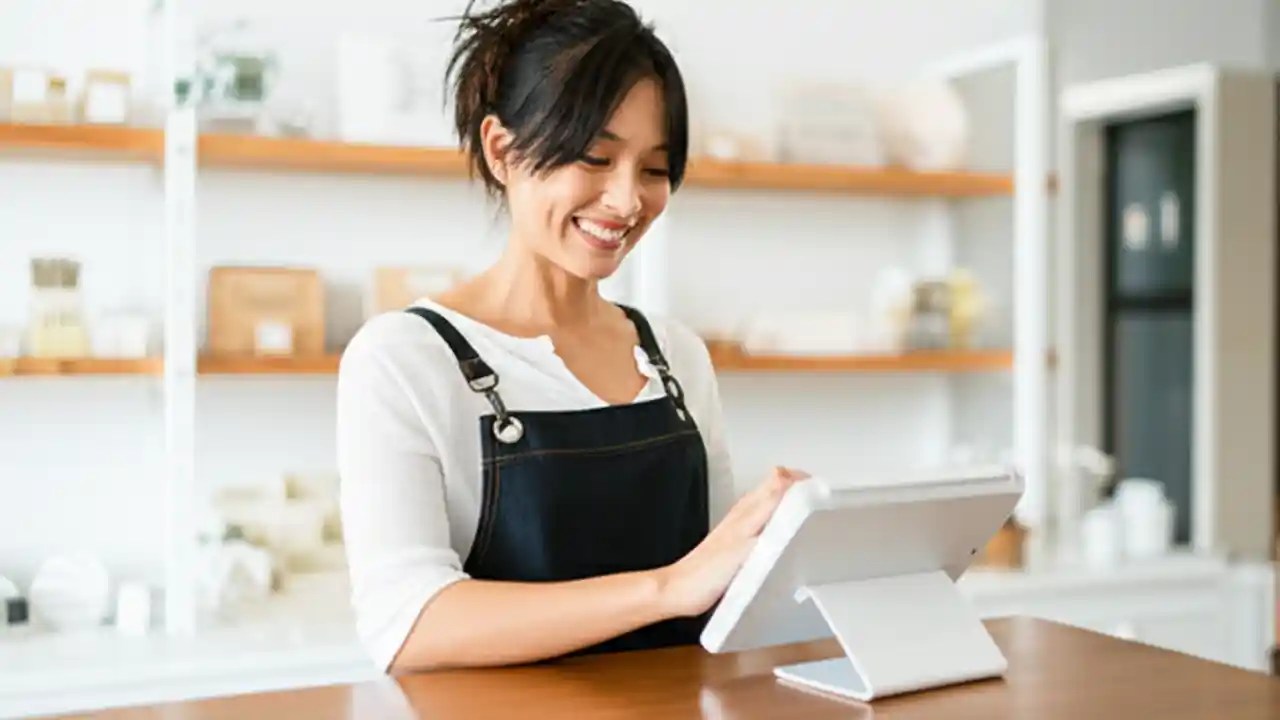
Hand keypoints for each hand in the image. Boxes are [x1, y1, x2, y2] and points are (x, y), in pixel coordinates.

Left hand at [656, 466, 809, 618]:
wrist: (680, 591)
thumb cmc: (705, 574)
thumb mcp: (742, 544)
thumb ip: (765, 518)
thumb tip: (787, 490)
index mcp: (747, 511)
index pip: (779, 479)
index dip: (802, 480)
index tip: (822, 491)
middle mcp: (743, 514)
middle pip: (775, 485)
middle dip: (799, 485)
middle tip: (821, 495)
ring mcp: (739, 527)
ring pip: (769, 501)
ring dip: (790, 499)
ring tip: (810, 508)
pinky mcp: (737, 542)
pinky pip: (763, 521)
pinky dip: (779, 519)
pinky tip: (785, 534)